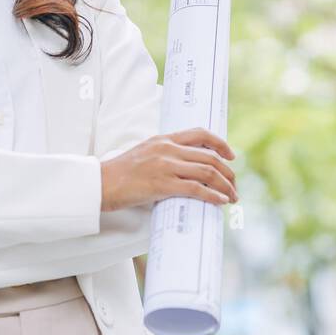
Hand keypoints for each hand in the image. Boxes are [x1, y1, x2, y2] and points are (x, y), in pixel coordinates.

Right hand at [99, 128, 237, 211]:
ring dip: (226, 186)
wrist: (100, 183)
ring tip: (233, 196)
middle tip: (235, 185)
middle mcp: (167, 149)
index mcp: (164, 139)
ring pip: (207, 172)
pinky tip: (221, 201)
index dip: (220, 144)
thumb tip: (187, 167)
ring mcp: (165, 166)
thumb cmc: (121, 173)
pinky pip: (195, 189)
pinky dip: (213, 195)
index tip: (231, 155)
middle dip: (228, 172)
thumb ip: (166, 155)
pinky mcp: (162, 184)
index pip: (200, 133)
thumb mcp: (146, 153)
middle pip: (209, 156)